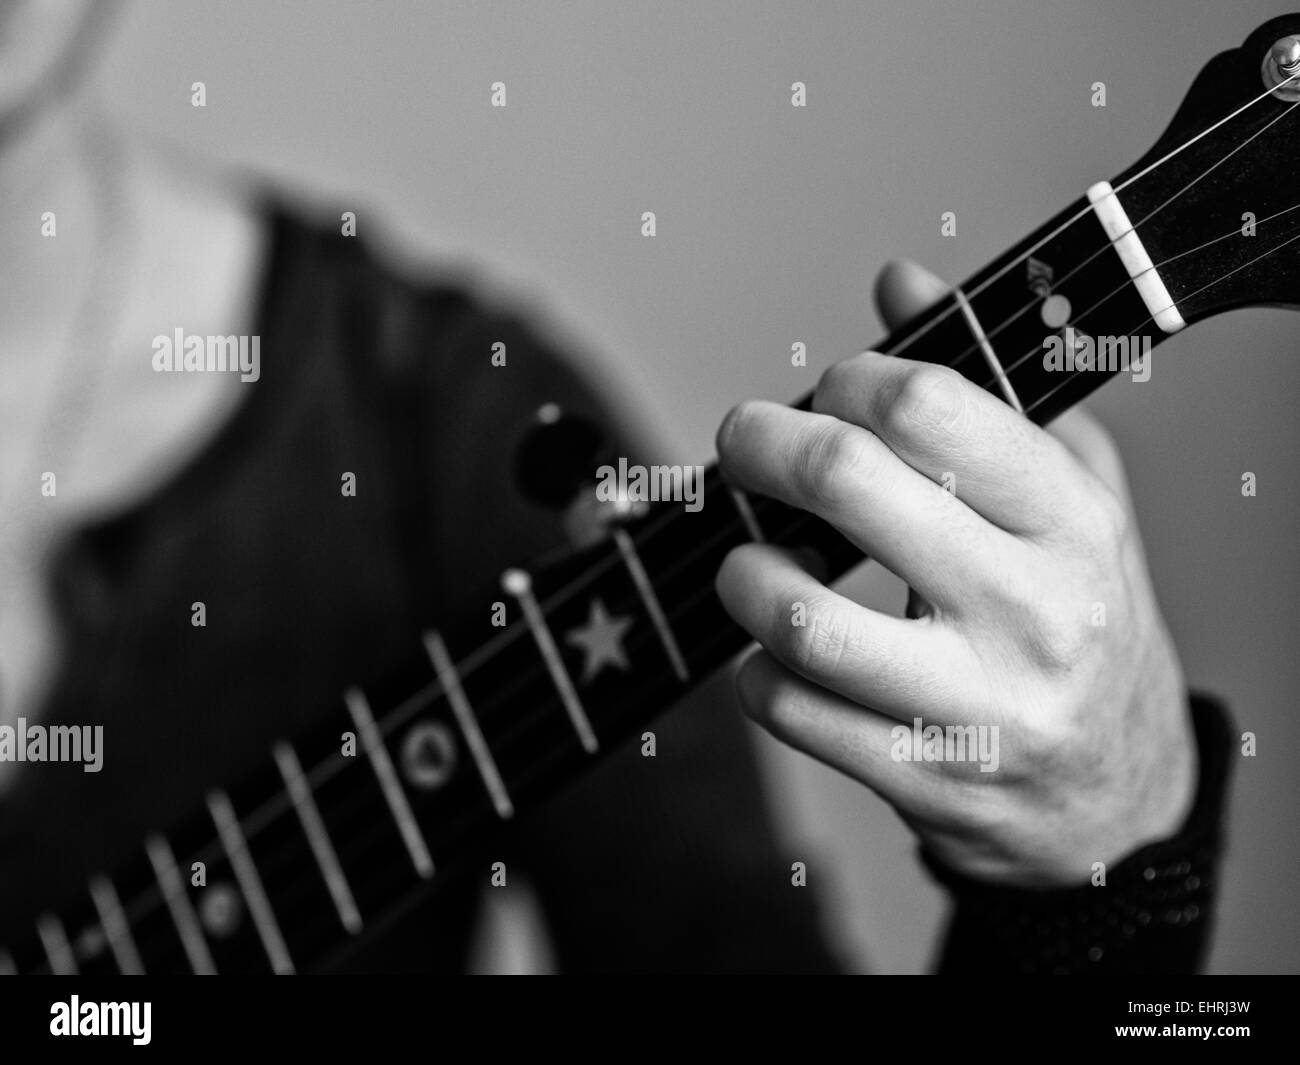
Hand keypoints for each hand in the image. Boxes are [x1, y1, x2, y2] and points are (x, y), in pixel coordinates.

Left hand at [715, 260, 1196, 887]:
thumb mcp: (1068, 495)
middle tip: (741, 444)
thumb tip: (897, 278)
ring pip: (801, 618)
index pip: (926, 405)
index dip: (846, 381)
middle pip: (845, 482)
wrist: (1117, 794)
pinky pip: (790, 711)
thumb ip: (986, 384)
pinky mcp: (924, 779)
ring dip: (743, 572)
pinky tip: (774, 653)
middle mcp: (1030, 609)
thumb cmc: (1080, 620)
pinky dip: (754, 672)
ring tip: (748, 561)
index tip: (825, 392)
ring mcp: (976, 705)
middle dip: (761, 443)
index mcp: (1069, 518)